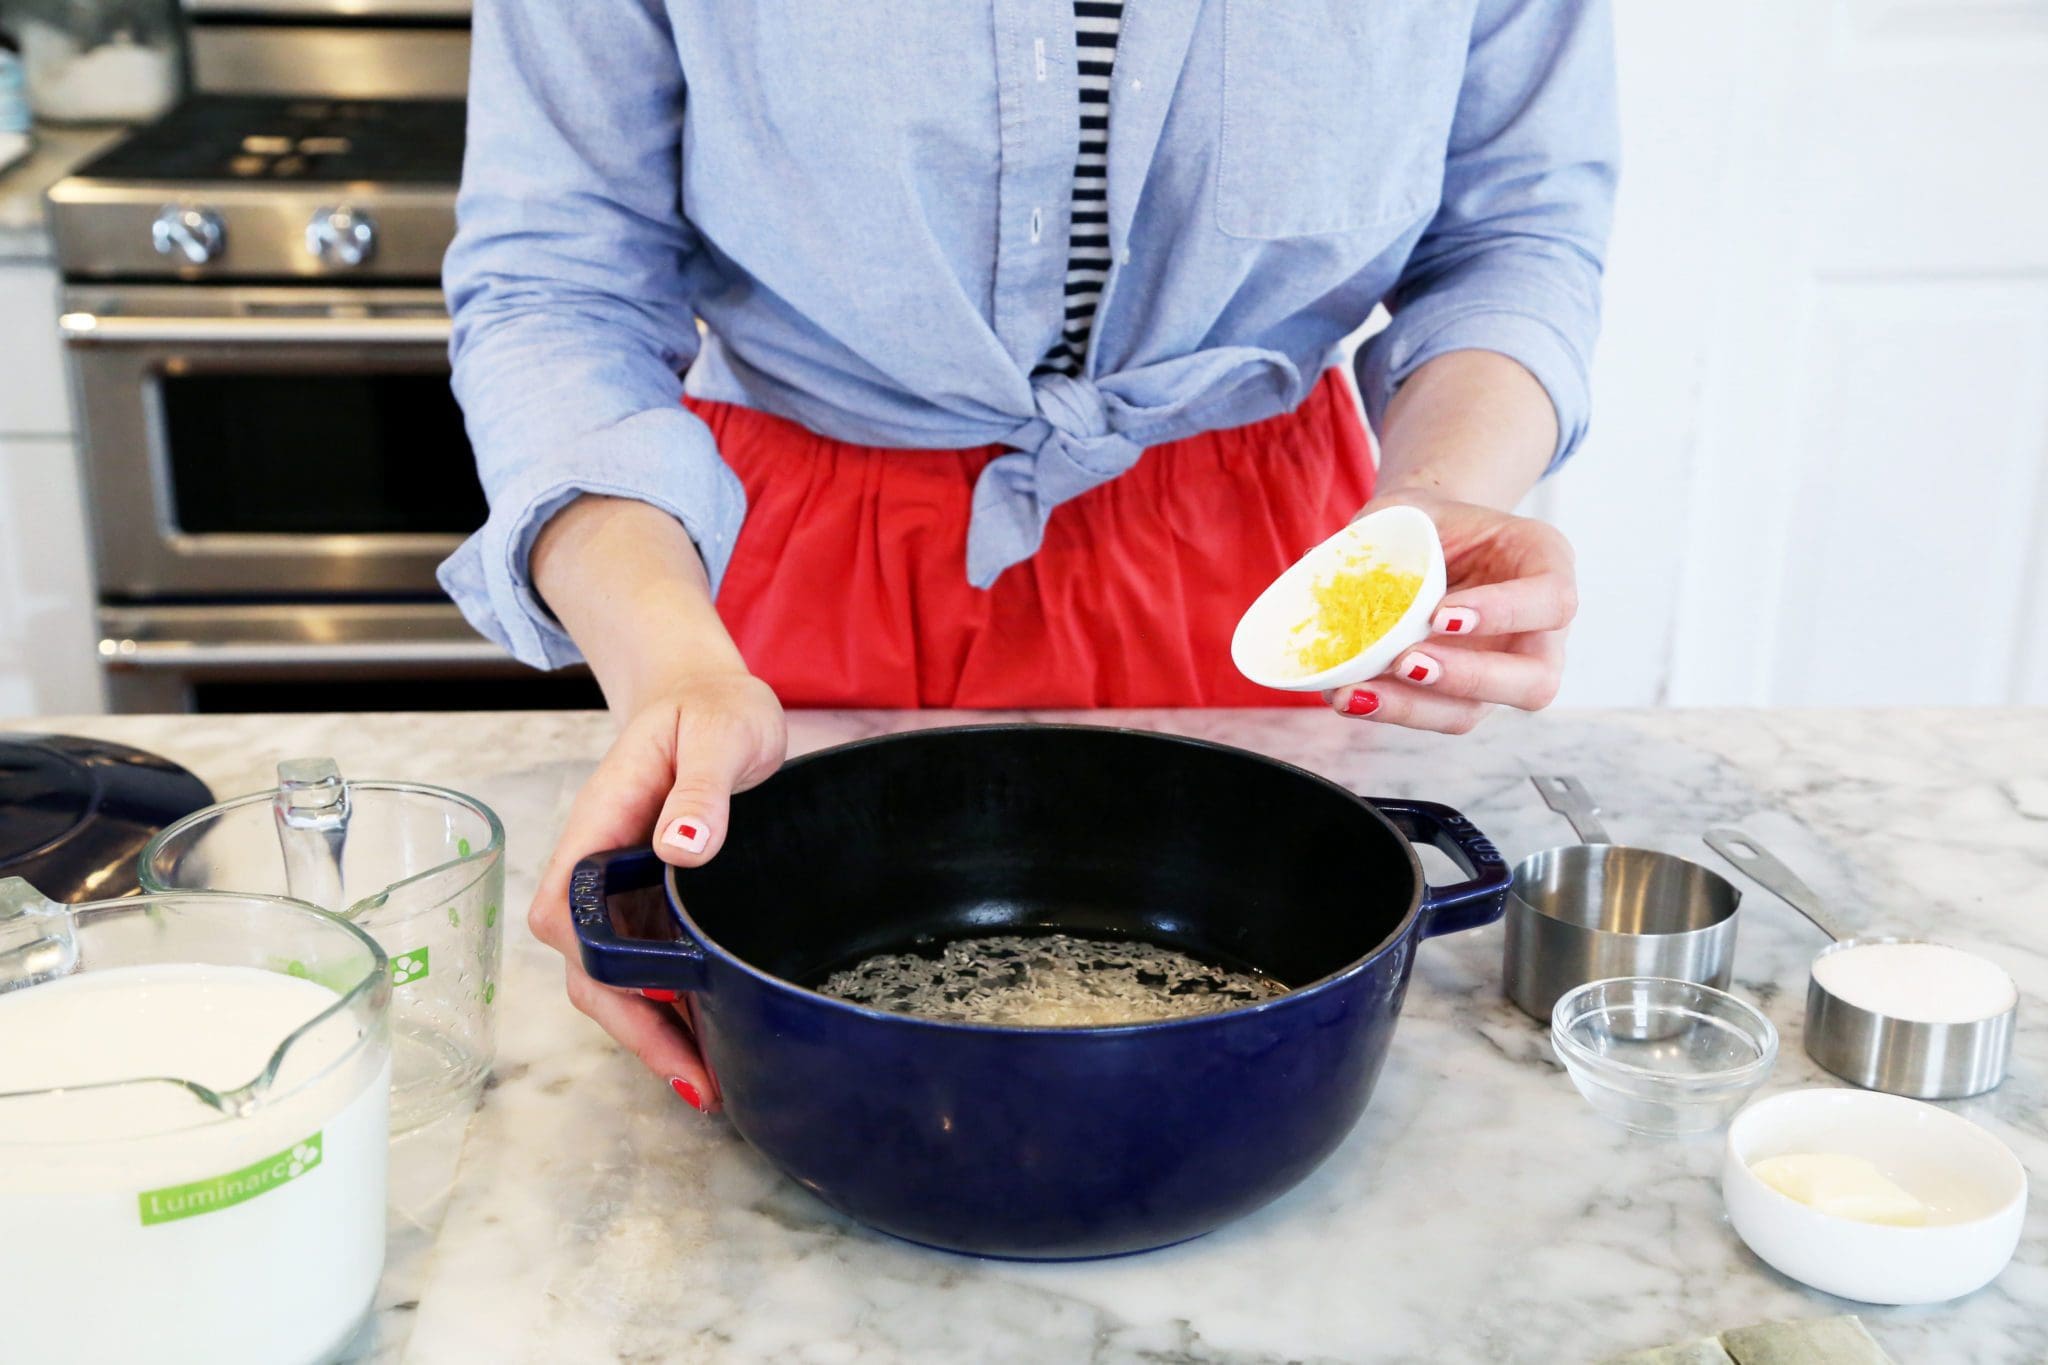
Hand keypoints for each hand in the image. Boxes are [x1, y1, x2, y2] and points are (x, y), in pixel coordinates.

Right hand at [526, 669, 786, 1109]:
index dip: (604, 978)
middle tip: (700, 1083)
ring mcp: (621, 886)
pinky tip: (713, 1032)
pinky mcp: (650, 897)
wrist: (709, 697)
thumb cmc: (712, 710)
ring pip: (617, 973)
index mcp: (599, 826)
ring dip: (655, 1027)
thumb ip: (702, 789)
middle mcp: (598, 865)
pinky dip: (674, 1002)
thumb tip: (683, 846)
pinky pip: (648, 960)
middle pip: (590, 966)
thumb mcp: (720, 735)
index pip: (569, 918)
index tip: (659, 1021)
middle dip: (636, 1030)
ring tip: (712, 1077)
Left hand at [1325, 491, 1576, 733]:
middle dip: (1469, 679)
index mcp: (1545, 565)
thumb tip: (1317, 558)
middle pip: (1535, 681)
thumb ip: (1380, 524)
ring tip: (1358, 692)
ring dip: (1415, 709)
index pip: (1553, 600)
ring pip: (1476, 712)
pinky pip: (1433, 716)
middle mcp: (1538, 632)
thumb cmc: (1431, 524)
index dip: (1505, 613)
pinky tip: (1351, 694)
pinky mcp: (1461, 697)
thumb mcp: (1414, 506)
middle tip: (1408, 662)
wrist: (1425, 545)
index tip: (1443, 614)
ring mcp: (1501, 672)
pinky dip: (1391, 709)